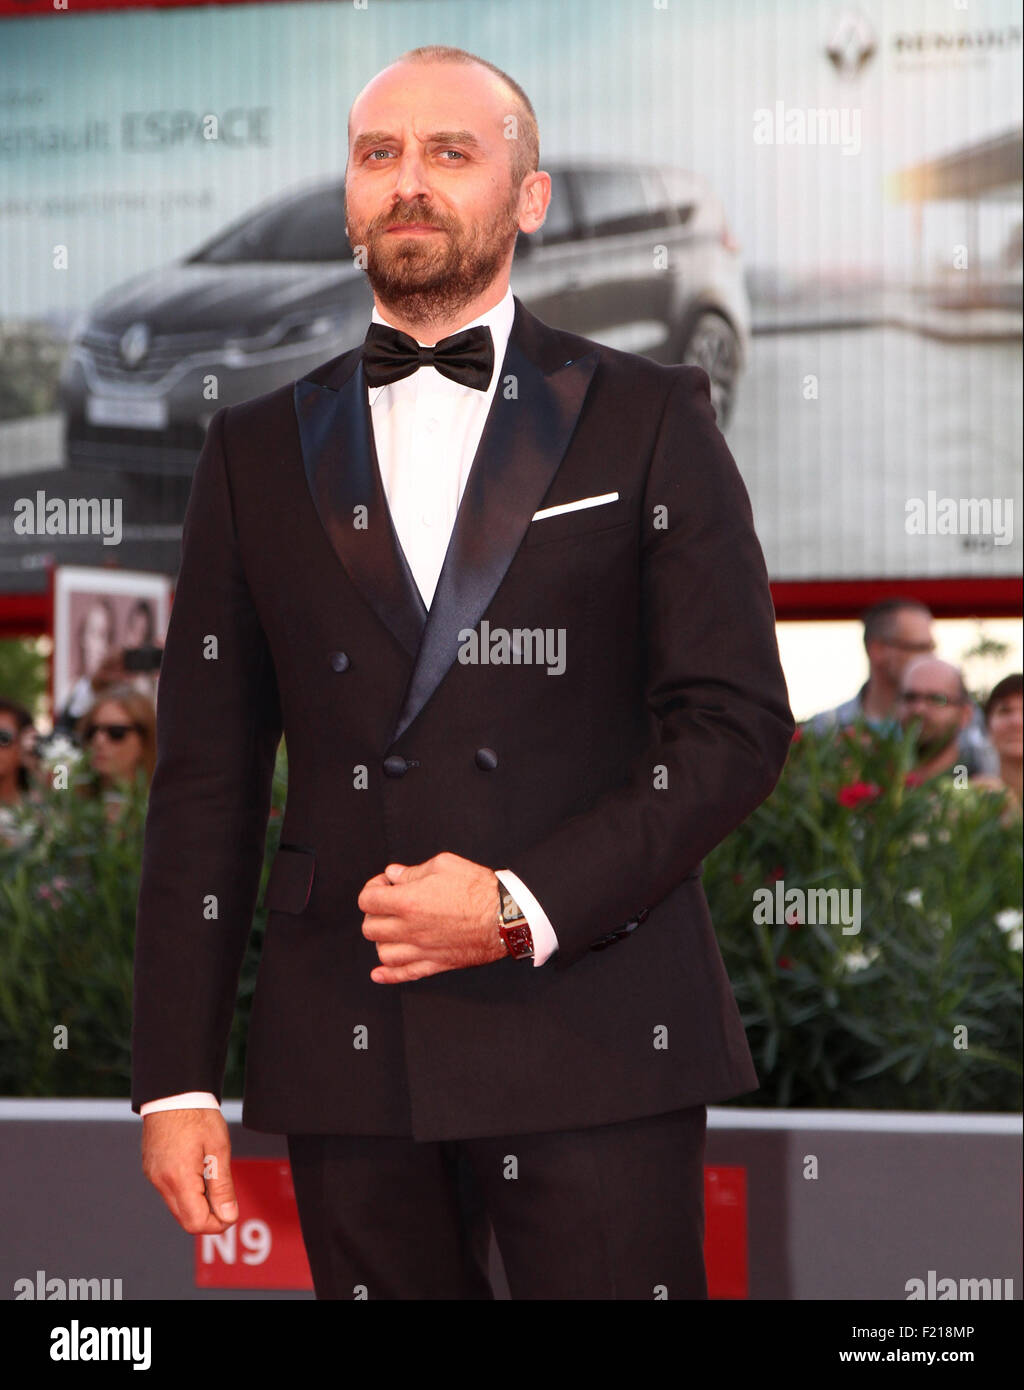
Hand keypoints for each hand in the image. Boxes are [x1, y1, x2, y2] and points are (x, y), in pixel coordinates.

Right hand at [141, 1108, 237, 1234]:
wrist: (173, 1093)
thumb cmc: (197, 1115)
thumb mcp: (218, 1148)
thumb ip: (222, 1186)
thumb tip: (228, 1216)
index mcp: (178, 1178)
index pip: (196, 1222)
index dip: (217, 1224)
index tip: (231, 1212)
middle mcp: (161, 1182)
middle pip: (185, 1220)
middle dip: (208, 1216)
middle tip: (226, 1197)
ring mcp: (153, 1177)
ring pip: (177, 1207)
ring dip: (198, 1204)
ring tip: (213, 1177)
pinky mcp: (151, 1170)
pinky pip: (169, 1193)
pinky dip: (186, 1192)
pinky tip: (198, 1171)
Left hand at [358, 851, 506, 982]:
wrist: (506, 917)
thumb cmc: (479, 889)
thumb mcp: (444, 865)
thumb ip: (413, 871)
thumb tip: (394, 875)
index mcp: (408, 902)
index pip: (367, 900)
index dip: (373, 887)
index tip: (386, 884)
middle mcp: (410, 929)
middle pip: (370, 927)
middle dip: (375, 912)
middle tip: (390, 904)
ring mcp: (422, 950)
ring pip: (383, 953)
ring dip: (383, 940)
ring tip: (394, 929)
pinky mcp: (435, 964)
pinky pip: (404, 975)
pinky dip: (387, 975)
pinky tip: (379, 972)